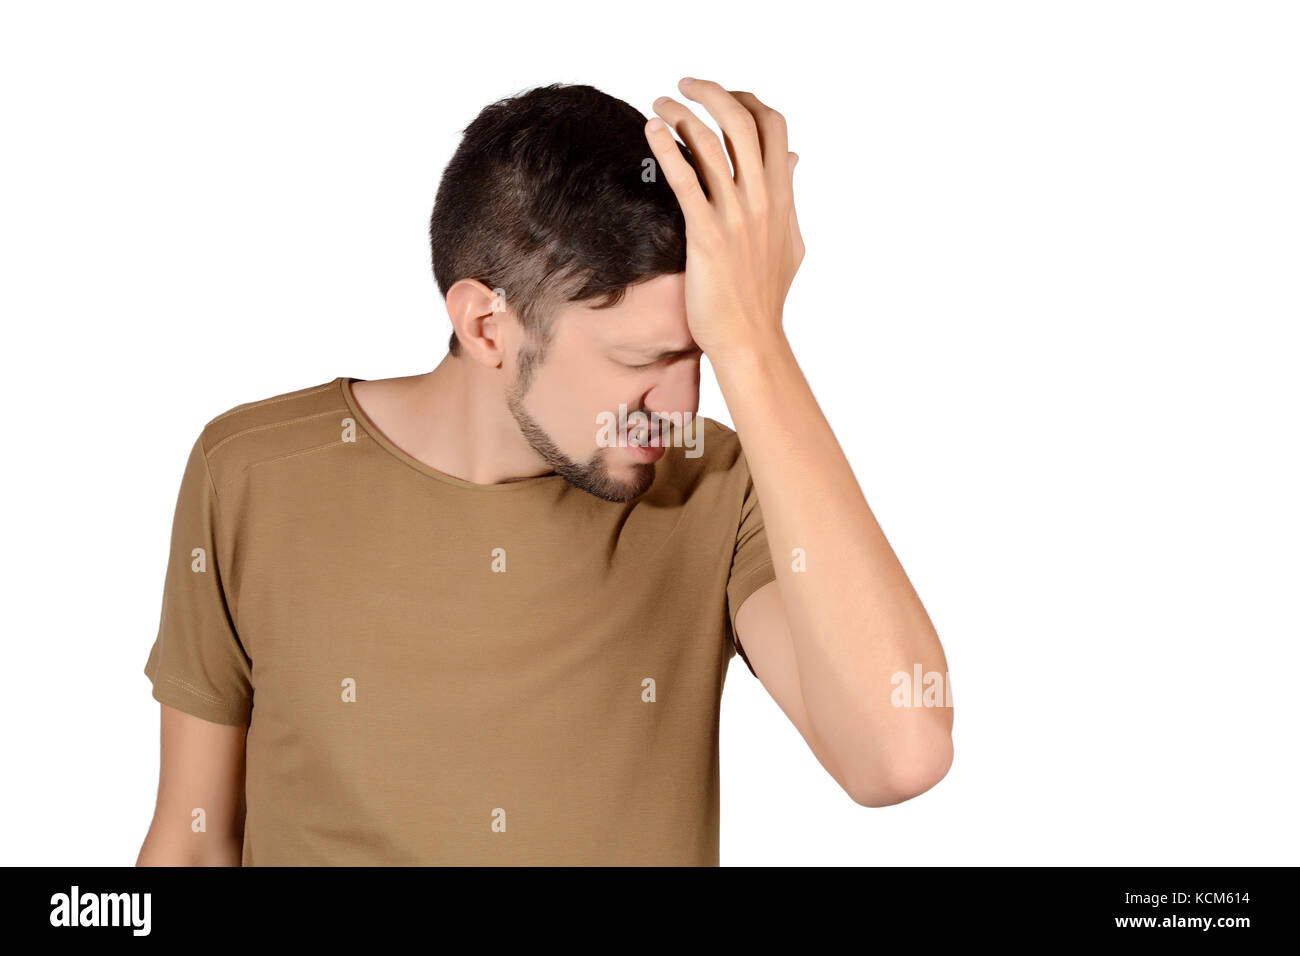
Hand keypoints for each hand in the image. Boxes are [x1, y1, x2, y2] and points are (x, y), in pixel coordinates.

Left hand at [644, 77, 803, 362]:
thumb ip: (790, 197)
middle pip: (743, 122)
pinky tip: (652, 130)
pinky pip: (685, 180)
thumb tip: (794, 160)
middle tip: (685, 85)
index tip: (723, 96)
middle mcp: (763, 200)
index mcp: (783, 198)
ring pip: (711, 144)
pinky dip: (667, 148)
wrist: (751, 341)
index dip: (747, 100)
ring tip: (660, 102)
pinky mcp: (707, 237)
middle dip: (713, 92)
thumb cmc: (764, 298)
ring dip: (683, 113)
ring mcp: (736, 218)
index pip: (773, 126)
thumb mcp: (790, 242)